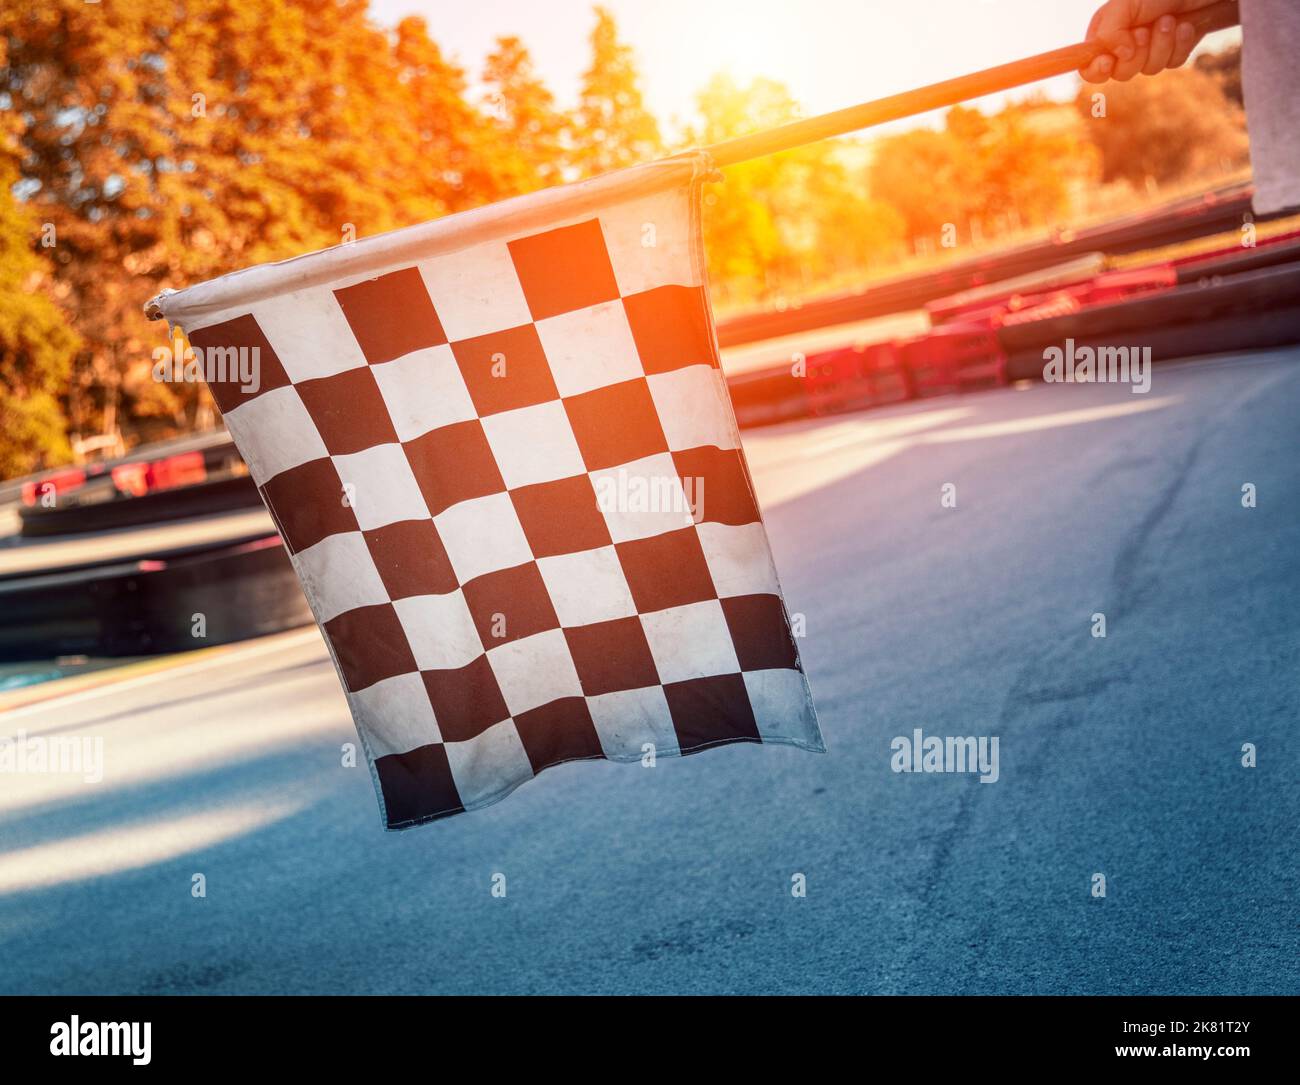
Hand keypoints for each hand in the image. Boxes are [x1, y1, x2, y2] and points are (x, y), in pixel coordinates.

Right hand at [1079, 0, 1218, 82]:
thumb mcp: (1125, 5)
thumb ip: (1110, 32)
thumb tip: (1118, 56)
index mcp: (1106, 33)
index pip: (1089, 66)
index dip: (1095, 69)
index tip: (1107, 61)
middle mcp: (1125, 45)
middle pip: (1119, 73)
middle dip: (1137, 54)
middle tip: (1145, 31)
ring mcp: (1149, 51)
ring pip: (1149, 69)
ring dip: (1161, 44)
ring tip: (1169, 20)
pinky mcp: (1172, 53)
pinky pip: (1172, 64)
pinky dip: (1180, 45)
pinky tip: (1185, 27)